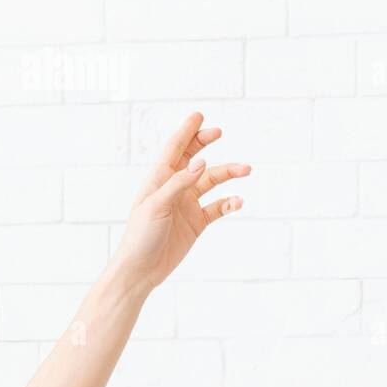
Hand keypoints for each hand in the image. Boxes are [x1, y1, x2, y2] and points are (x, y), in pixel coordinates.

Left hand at [110, 111, 250, 296]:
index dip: (186, 132)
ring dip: (228, 172)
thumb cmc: (140, 237)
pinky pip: (218, 207)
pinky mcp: (196, 223)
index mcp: (159, 180)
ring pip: (211, 181)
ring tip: (246, 169)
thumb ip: (179, 182)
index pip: (174, 149)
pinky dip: (229, 202)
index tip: (199, 116)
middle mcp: (174, 189)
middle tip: (218, 132)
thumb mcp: (157, 206)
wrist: (140, 271)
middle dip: (205, 143)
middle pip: (193, 158)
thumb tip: (202, 162)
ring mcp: (186, 205)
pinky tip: (238, 201)